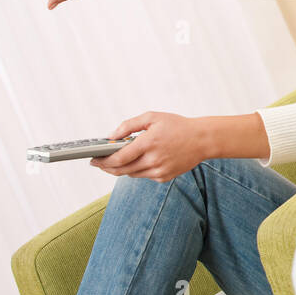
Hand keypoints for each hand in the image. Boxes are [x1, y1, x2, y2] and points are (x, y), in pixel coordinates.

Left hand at [90, 112, 207, 181]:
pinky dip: (138, 169)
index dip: (103, 161)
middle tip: (98, 163)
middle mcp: (153, 160)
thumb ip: (128, 125)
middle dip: (107, 167)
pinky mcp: (164, 177)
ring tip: (115, 161)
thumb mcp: (152, 117)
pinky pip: (144, 175)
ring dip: (121, 168)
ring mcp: (159, 171)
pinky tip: (139, 160)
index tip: (93, 160)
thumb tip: (111, 136)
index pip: (119, 158)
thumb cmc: (178, 126)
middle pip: (121, 170)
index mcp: (149, 143)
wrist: (202, 140)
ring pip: (131, 174)